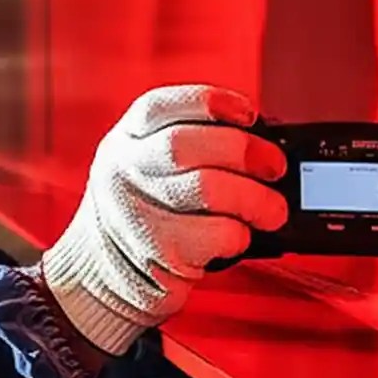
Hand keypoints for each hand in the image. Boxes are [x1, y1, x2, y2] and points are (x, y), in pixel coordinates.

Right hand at [40, 84, 288, 355]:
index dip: (210, 102)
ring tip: (272, 210)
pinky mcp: (158, 252)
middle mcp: (124, 169)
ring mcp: (136, 211)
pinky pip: (217, 234)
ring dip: (256, 199)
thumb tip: (260, 143)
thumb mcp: (146, 166)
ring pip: (208, 189)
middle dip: (245, 152)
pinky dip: (241, 235)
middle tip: (274, 166)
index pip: (159, 106)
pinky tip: (240, 236)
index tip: (249, 114)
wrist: (103, 274)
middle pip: (185, 145)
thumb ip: (190, 146)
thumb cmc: (144, 213)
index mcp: (126, 140)